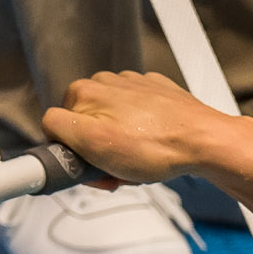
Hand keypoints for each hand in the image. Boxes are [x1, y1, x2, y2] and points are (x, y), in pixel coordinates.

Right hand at [43, 70, 243, 183]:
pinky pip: (138, 120)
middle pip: (88, 127)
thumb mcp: (94, 145)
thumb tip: (49, 126)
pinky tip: (154, 148)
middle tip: (117, 170)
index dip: (75, 155)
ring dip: (120, 147)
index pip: (60, 128)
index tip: (91, 168)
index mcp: (85, 92)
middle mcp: (107, 83)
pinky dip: (142, 135)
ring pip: (113, 124)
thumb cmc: (156, 147)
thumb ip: (59, 130)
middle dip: (99, 152)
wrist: (203, 141)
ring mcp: (134, 87)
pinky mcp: (157, 94)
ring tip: (139, 162)